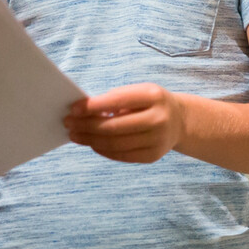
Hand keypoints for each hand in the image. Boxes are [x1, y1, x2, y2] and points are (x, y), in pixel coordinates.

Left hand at [64, 83, 186, 163]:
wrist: (179, 121)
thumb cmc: (151, 103)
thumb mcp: (139, 92)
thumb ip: (116, 99)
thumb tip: (84, 112)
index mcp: (153, 96)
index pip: (117, 101)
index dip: (92, 106)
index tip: (73, 109)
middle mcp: (158, 119)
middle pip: (114, 127)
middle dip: (86, 126)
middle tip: (68, 124)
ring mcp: (157, 140)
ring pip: (115, 144)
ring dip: (90, 140)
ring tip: (75, 135)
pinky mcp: (152, 156)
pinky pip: (122, 155)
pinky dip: (103, 150)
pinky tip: (92, 144)